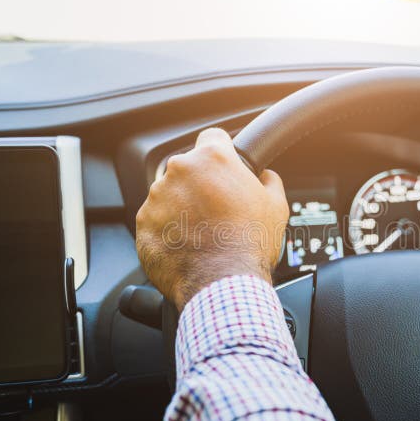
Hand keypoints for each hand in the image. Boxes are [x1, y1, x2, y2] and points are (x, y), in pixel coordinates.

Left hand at [136, 128, 288, 308]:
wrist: (222, 283)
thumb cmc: (249, 244)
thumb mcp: (276, 206)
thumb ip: (268, 181)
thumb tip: (266, 177)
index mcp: (212, 159)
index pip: (213, 137)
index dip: (222, 153)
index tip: (224, 168)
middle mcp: (180, 171)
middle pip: (189, 168)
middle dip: (201, 185)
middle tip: (217, 210)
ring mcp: (157, 197)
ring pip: (170, 194)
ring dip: (182, 207)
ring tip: (202, 233)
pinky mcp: (143, 223)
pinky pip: (155, 220)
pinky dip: (167, 229)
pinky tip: (187, 244)